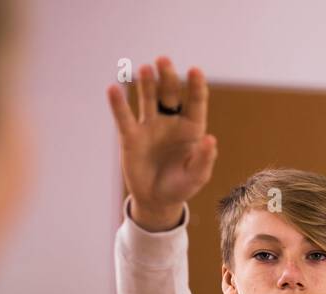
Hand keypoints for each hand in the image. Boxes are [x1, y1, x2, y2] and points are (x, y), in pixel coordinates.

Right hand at [107, 56, 216, 230]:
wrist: (157, 201)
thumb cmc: (181, 186)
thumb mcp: (197, 176)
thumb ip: (205, 159)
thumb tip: (211, 139)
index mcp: (192, 129)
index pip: (196, 103)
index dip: (196, 86)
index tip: (195, 70)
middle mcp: (171, 122)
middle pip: (169, 94)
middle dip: (167, 77)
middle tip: (163, 60)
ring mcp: (150, 126)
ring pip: (148, 99)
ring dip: (146, 84)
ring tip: (145, 69)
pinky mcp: (131, 136)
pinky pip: (124, 117)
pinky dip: (118, 104)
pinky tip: (114, 89)